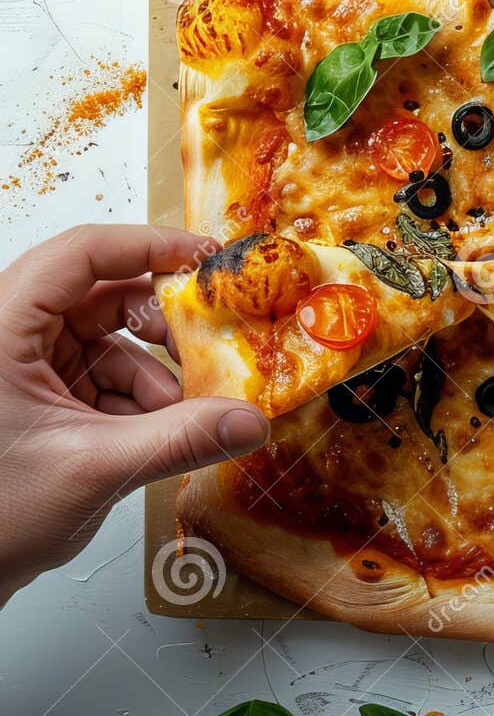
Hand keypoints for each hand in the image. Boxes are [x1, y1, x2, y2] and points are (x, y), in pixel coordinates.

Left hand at [0, 224, 267, 606]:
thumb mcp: (92, 469)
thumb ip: (179, 440)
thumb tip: (248, 420)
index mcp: (2, 327)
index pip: (82, 254)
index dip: (149, 246)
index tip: (206, 260)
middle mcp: (11, 334)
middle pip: (104, 294)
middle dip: (162, 327)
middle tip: (208, 346)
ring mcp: (24, 363)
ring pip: (109, 339)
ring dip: (152, 376)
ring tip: (175, 420)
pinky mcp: (39, 393)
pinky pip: (103, 375)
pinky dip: (136, 401)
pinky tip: (152, 435)